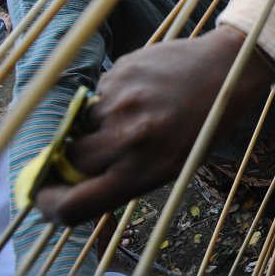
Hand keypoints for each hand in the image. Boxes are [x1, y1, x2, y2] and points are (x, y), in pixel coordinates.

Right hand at [34, 27, 274, 225]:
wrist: (227, 69)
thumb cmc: (201, 124)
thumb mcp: (172, 164)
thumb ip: (123, 178)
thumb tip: (70, 187)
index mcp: (145, 170)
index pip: (75, 205)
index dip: (52, 206)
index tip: (48, 199)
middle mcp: (130, 138)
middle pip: (72, 161)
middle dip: (76, 160)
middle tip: (101, 149)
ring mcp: (122, 102)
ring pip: (83, 125)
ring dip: (98, 125)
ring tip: (137, 114)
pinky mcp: (119, 72)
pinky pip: (97, 95)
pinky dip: (111, 99)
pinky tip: (142, 93)